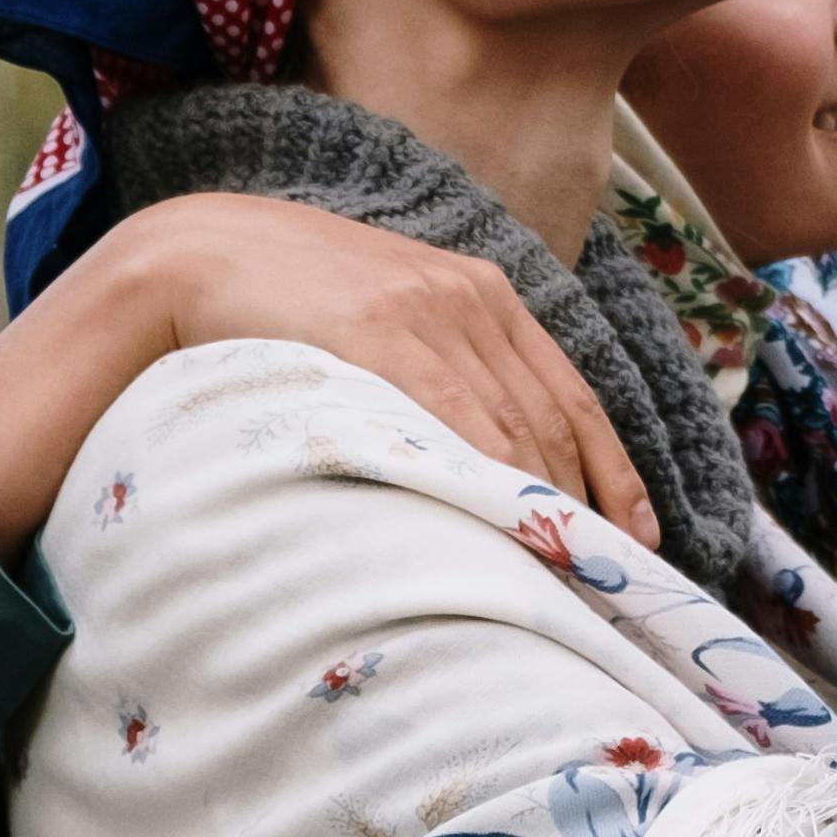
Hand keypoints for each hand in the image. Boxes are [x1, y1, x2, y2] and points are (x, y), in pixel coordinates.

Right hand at [0, 198, 655, 558]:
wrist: (197, 253)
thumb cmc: (284, 302)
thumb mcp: (383, 320)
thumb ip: (436, 366)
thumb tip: (473, 453)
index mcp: (483, 293)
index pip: (572, 395)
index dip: (614, 472)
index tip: (640, 537)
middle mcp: (473, 298)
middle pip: (554, 422)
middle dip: (588, 507)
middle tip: (608, 582)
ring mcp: (431, 313)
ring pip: (514, 429)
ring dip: (547, 510)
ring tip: (568, 579)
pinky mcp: (384, 333)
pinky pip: (457, 420)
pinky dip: (493, 480)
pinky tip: (509, 530)